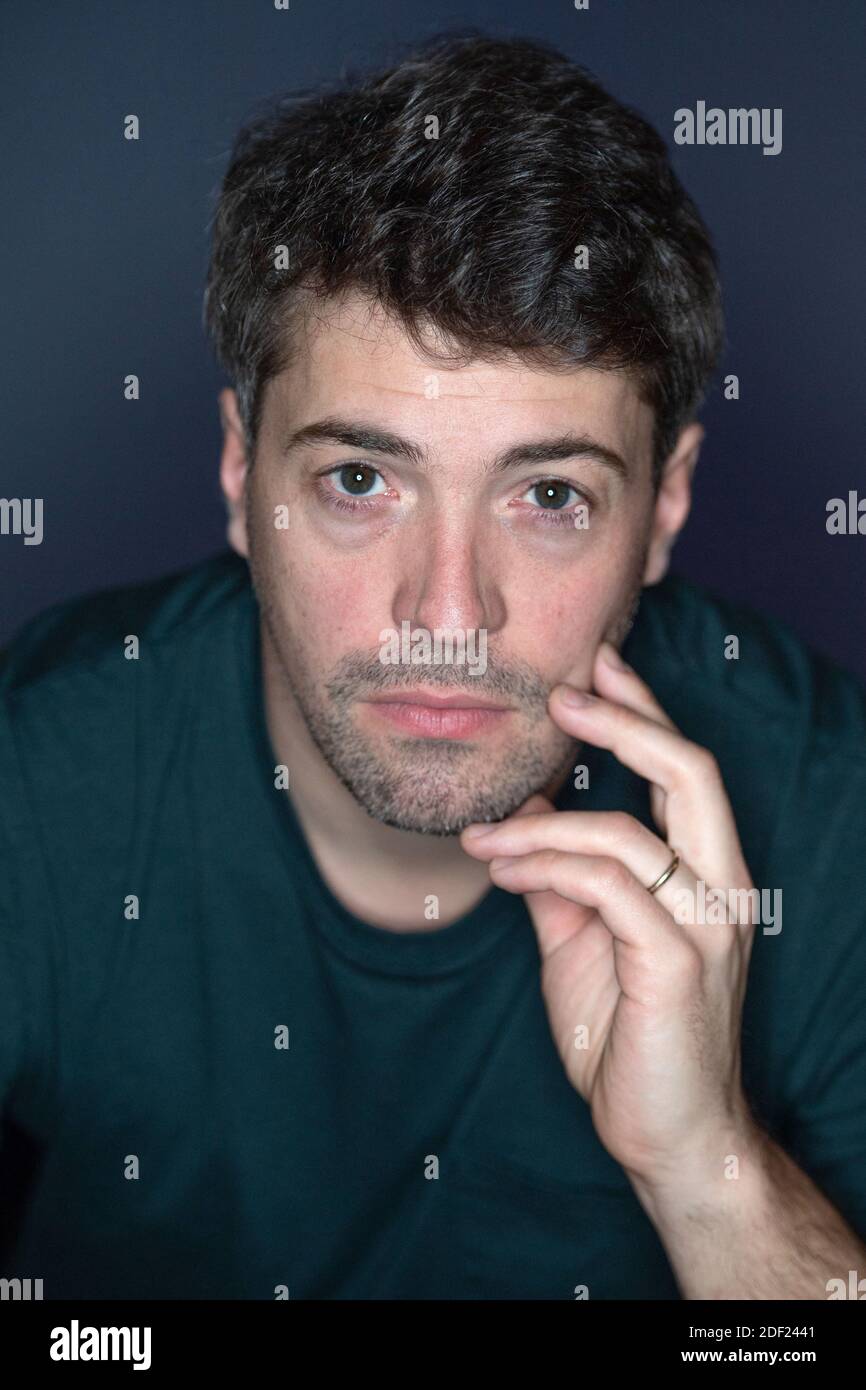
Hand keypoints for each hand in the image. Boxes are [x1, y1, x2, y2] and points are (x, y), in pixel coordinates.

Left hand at [460, 642, 757, 1188]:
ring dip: (540, 822)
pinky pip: (605, 888)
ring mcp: (706, 928)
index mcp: (707, 877)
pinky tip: (501, 869)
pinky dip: (545, 865)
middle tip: (561, 690)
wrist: (668, 1136)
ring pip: (626, 833)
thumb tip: (520, 816)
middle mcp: (721, 891)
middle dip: (625, 720)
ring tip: (484, 831)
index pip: (686, 773)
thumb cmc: (628, 1037)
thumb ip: (559, 880)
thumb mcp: (583, 942)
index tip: (595, 667)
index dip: (644, 712)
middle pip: (690, 773)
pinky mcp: (676, 966)